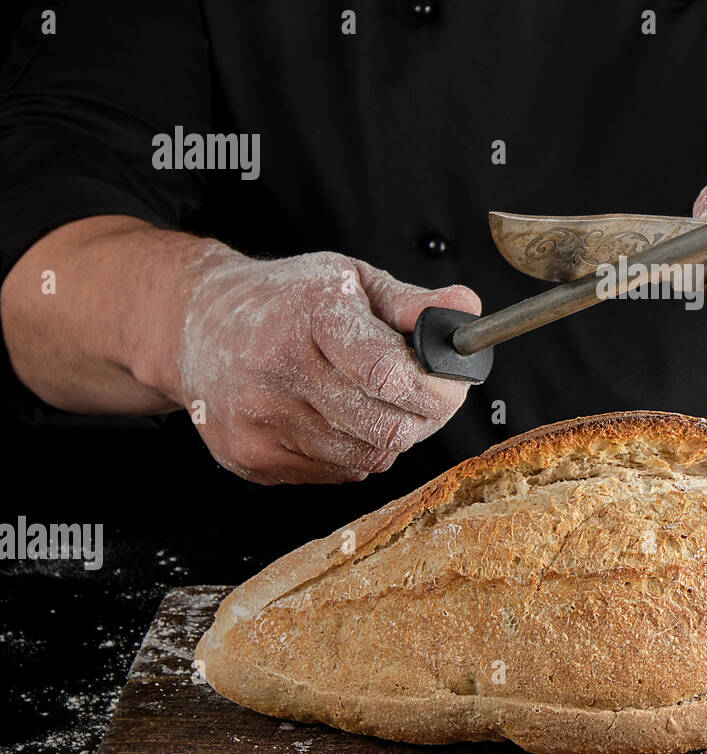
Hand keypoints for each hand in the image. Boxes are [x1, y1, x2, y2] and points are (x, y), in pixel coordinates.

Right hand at [170, 248, 479, 483]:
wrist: (196, 325)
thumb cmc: (282, 300)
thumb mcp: (352, 281)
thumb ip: (413, 303)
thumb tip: (465, 311)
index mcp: (310, 320)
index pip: (390, 375)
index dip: (435, 387)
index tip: (449, 381)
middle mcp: (279, 374)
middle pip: (389, 427)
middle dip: (424, 416)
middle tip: (423, 394)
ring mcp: (262, 424)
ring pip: (370, 456)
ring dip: (390, 434)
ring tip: (375, 400)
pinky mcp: (253, 459)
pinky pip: (340, 472)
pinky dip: (356, 450)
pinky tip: (339, 417)